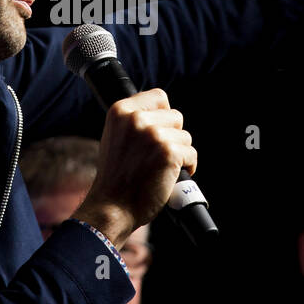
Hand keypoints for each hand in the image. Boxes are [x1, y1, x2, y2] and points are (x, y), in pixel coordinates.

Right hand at [76, 89, 196, 246]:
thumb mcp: (114, 137)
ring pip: (185, 137)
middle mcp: (136, 119)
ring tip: (161, 168)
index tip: (159, 130)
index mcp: (120, 111)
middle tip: (157, 155)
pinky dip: (188, 167)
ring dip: (179, 153)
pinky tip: (170, 176)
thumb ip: (133, 122)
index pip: (158, 97)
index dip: (163, 114)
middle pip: (175, 116)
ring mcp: (154, 135)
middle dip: (172, 136)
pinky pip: (191, 154)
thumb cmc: (115, 176)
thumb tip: (161, 113)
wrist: (112, 207)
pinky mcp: (169, 153)